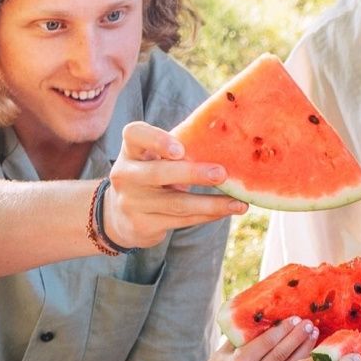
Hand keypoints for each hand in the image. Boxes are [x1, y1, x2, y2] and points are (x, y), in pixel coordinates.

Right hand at [102, 122, 246, 248]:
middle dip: (192, 174)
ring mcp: (132, 202)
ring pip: (177, 203)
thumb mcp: (155, 157)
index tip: (181, 150)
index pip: (135, 134)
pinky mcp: (143, 225)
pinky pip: (182, 221)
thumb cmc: (151, 174)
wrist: (122, 215)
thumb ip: (180, 146)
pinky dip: (208, 215)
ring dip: (211, 204)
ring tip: (239, 204)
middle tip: (221, 174)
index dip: (157, 140)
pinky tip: (227, 211)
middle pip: (158, 173)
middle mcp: (125, 175)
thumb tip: (226, 137)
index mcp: (130, 150)